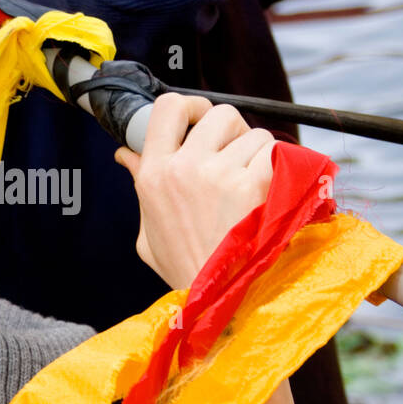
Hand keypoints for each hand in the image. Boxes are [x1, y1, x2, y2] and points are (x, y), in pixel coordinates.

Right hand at [114, 94, 275, 290]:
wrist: (216, 297)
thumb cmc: (184, 267)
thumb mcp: (147, 228)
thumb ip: (140, 184)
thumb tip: (125, 155)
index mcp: (155, 174)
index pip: (167, 108)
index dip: (190, 106)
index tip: (199, 118)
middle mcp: (185, 168)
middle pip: (218, 113)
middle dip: (232, 129)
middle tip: (235, 153)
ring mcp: (220, 175)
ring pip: (253, 133)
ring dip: (257, 151)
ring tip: (252, 181)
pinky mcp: (253, 185)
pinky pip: (273, 151)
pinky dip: (277, 166)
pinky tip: (267, 189)